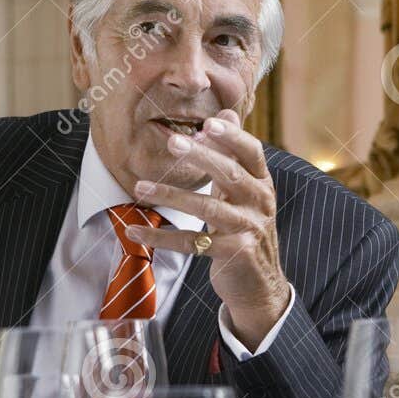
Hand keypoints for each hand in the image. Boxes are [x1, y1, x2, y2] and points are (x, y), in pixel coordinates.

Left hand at [128, 109, 290, 349]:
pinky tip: (136, 232)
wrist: (260, 284)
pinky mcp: (234, 253)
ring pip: (208, 208)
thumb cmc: (245, 229)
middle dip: (201, 157)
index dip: (232, 136)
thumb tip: (225, 113)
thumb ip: (233, 155)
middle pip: (231, 174)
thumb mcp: (244, 191)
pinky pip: (193, 242)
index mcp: (262, 183)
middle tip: (172, 142)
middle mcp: (260, 203)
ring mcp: (249, 229)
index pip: (252, 152)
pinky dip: (161, 237)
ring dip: (171, 196)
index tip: (208, 124)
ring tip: (140, 187)